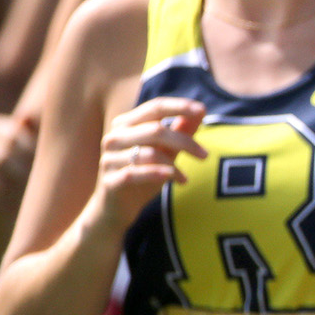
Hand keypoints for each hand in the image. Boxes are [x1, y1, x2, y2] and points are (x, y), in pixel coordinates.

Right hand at [85, 97, 205, 235]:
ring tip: (184, 177)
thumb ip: (180, 131)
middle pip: (155, 130)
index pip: (155, 107)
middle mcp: (115, 138)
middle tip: (205, 155)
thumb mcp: (166, 151)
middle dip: (185, 141)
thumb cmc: (144, 174)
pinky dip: (159, 174)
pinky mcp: (110, 181)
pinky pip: (136, 174)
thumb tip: (200, 111)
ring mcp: (110, 159)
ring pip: (148, 153)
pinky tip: (177, 179)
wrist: (115, 208)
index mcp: (126, 124)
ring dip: (173, 164)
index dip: (179, 106)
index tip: (202, 109)